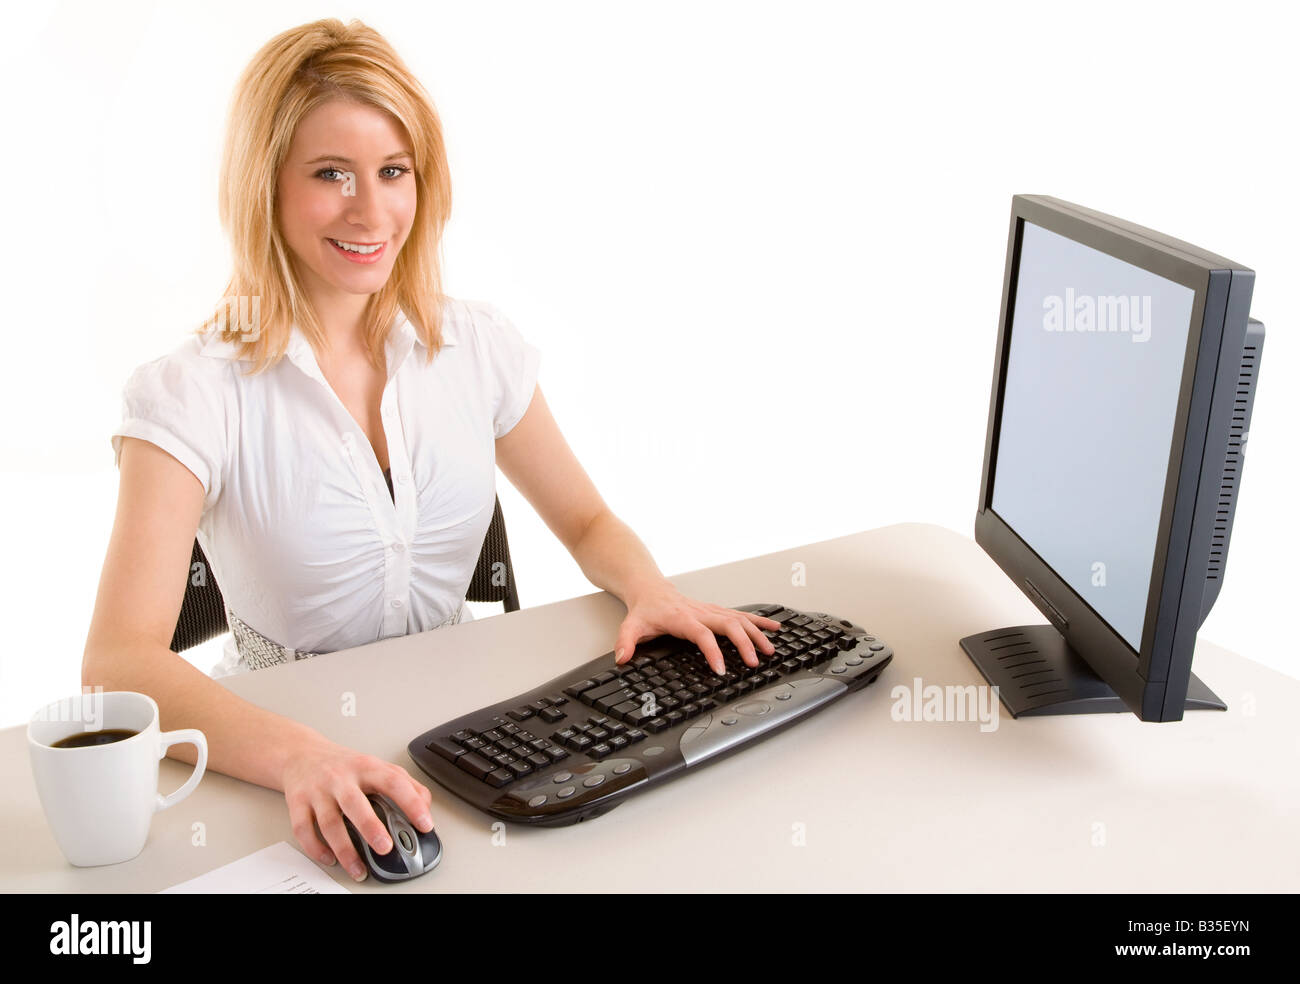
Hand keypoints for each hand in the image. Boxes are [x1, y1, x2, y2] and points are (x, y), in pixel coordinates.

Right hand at [282, 737, 434, 881]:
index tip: (424, 824)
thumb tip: (426, 805)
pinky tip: (329, 859)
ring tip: (359, 868)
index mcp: (366, 767)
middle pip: (355, 802)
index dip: (411, 803)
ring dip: (344, 849)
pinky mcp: (297, 803)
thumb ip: (404, 783)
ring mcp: (318, 791)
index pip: (393, 782)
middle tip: (385, 848)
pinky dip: (316, 848)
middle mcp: (341, 778)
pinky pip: (303, 829)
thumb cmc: (344, 765)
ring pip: (329, 822)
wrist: (302, 754)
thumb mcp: (376, 766)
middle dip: (370, 827)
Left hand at [612, 580, 781, 675]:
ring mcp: (711, 610)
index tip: (721, 669)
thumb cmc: (645, 609)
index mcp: (682, 618)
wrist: (650, 588)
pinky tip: (774, 627)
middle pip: (728, 624)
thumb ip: (625, 642)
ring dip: (756, 634)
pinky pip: (742, 614)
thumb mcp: (631, 626)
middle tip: (753, 662)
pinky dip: (759, 621)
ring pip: (739, 619)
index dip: (712, 652)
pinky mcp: (717, 610)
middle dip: (743, 643)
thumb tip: (622, 658)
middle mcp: (700, 612)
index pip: (702, 635)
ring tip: (770, 649)